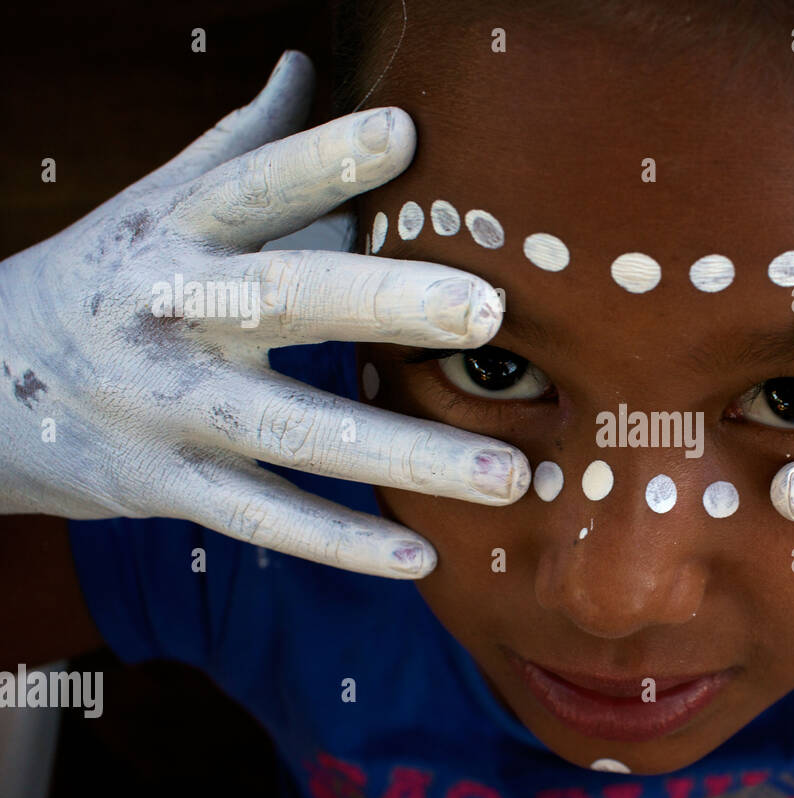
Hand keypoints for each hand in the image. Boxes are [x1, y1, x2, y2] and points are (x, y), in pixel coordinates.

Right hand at [0, 51, 529, 578]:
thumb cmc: (105, 281)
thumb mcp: (153, 204)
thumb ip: (238, 146)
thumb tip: (304, 63)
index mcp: (173, 232)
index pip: (251, 184)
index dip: (322, 158)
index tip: (404, 135)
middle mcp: (172, 314)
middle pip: (284, 301)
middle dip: (386, 304)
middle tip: (485, 313)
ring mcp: (168, 407)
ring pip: (297, 433)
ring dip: (406, 458)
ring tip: (507, 475)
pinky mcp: (168, 486)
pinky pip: (265, 518)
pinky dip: (341, 543)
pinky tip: (421, 556)